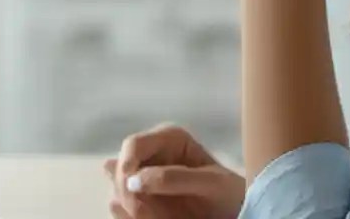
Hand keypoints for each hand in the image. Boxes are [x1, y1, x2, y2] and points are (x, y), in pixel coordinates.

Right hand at [104, 124, 245, 218]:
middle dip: (129, 192)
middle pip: (119, 168)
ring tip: (161, 218)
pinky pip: (120, 208)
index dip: (126, 163)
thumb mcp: (211, 183)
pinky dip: (131, 216)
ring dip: (132, 207)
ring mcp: (141, 179)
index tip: (130, 187)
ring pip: (117, 190)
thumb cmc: (229, 195)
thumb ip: (175, 178)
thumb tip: (134, 180)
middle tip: (146, 214)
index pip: (133, 144)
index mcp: (168, 139)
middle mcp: (150, 155)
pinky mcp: (139, 200)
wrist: (233, 217)